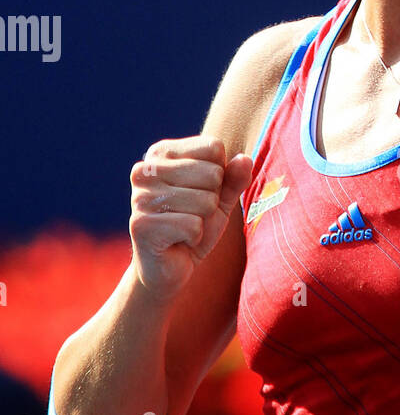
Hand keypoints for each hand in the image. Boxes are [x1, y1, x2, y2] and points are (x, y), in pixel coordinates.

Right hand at [129, 137, 252, 302]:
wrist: (170, 266)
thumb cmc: (195, 225)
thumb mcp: (220, 198)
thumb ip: (234, 178)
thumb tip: (245, 159)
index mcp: (161, 153)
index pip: (214, 147)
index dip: (219, 175)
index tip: (199, 192)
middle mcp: (145, 170)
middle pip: (213, 174)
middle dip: (212, 201)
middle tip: (192, 215)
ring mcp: (140, 197)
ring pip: (205, 201)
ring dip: (203, 221)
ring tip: (184, 228)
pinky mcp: (141, 225)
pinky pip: (193, 226)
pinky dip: (194, 237)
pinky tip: (178, 241)